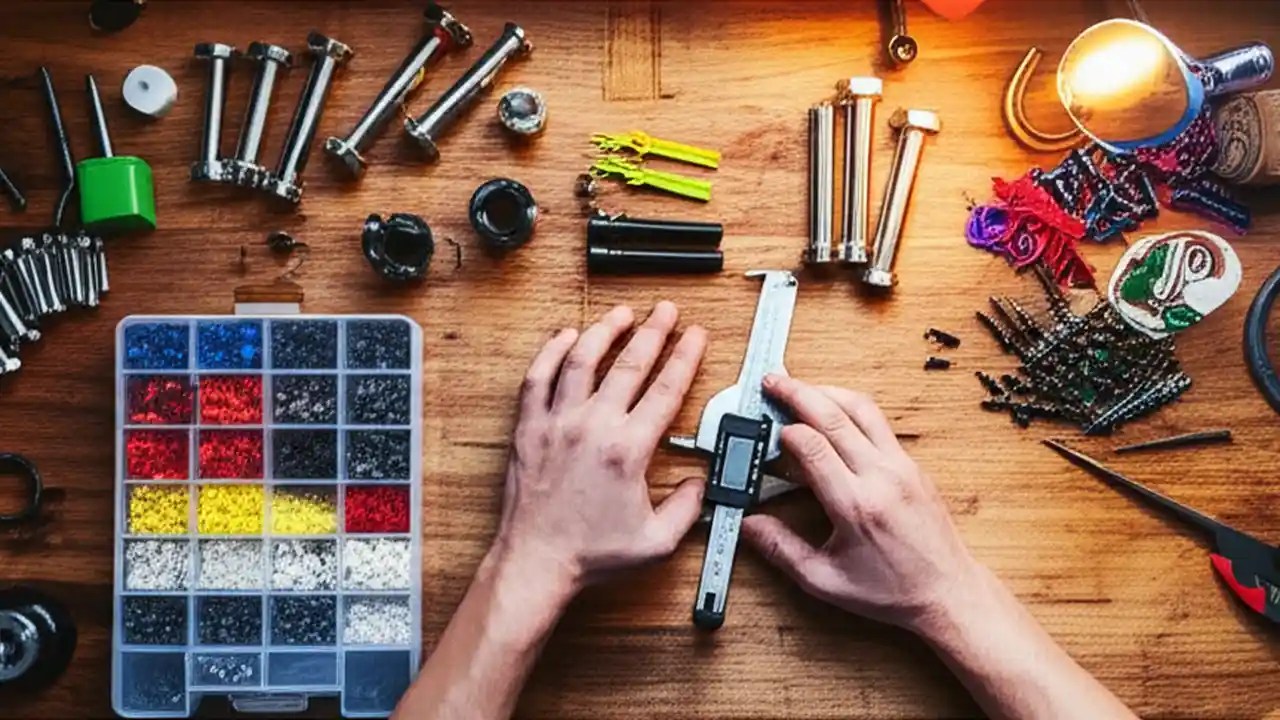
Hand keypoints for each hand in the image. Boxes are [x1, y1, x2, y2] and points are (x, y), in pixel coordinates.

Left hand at [493, 302, 708, 594]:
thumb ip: (687, 508)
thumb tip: (700, 484)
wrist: (537, 561)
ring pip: (582, 359)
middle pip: (630, 364)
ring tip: (622, 313)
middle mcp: (593, 427)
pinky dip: (552, 352)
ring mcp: (557, 423)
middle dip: (654, 331)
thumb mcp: (656, 541)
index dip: (686, 357)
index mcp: (628, 450)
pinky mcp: (529, 428)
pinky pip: (538, 377)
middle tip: (667, 312)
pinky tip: (566, 336)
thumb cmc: (590, 554)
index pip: (666, 389)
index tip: (695, 337)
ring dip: (605, 330)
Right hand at [741, 375, 981, 634]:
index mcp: (856, 505)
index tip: (765, 433)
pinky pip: (878, 423)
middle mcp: (881, 477)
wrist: (948, 592)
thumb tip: (749, 524)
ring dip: (826, 391)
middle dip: (797, 392)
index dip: (783, 432)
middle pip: (834, 415)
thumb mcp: (824, 580)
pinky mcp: (912, 465)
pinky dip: (849, 408)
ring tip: (800, 387)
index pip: (813, 447)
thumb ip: (781, 550)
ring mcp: (901, 466)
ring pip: (861, 408)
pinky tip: (831, 413)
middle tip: (772, 382)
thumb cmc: (891, 591)